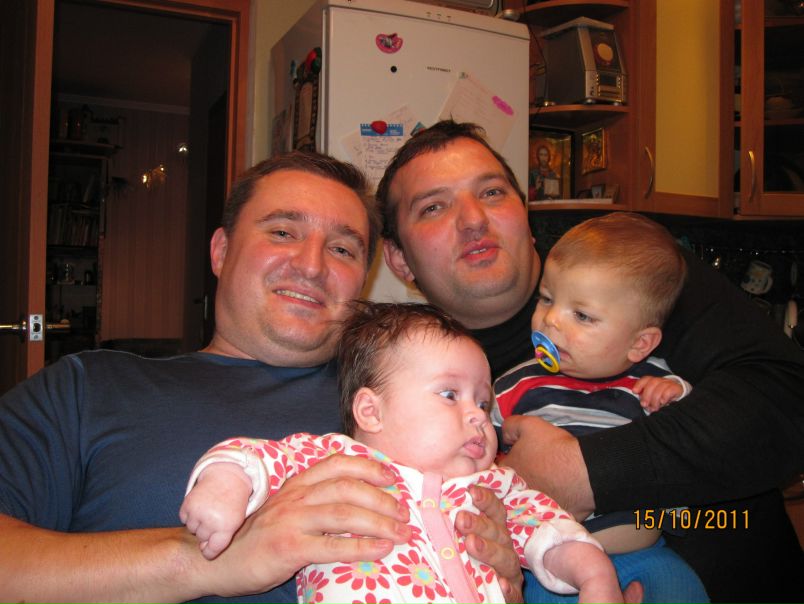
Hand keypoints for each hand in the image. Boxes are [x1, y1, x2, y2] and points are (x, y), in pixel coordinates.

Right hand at [180, 462, 252, 559]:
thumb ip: (220, 538)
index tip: (208, 551)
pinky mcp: (188, 504)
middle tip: (215, 516)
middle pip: (201, 538)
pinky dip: (189, 514)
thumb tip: (201, 549)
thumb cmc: (232, 503)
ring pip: (191, 528)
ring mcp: (198, 512)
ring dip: (197, 522)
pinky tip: (200, 505)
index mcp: (226, 526)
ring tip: (209, 509)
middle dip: (206, 530)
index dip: (209, 552)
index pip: (212, 550)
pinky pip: (184, 518)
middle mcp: (211, 520)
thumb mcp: (235, 521)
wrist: (228, 477)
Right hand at [193, 454, 410, 597]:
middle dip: (381, 499)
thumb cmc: (260, 536)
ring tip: (401, 533)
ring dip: (379, 522)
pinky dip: (361, 547)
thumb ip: (315, 500)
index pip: (337, 463)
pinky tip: (381, 550)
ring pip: (344, 514)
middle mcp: (295, 496)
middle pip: (347, 488)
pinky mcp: (288, 547)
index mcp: (297, 484)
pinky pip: (332, 545)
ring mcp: (291, 521)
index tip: (391, 478)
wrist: (218, 560)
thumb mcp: (287, 509)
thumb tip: (360, 502)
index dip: (368, 467)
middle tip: (403, 513)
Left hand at [455, 484, 523, 603]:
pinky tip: (501, 584)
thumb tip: (433, 499)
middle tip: (460, 519)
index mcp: (495, 532)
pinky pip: (512, 592)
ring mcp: (510, 572)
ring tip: (472, 544)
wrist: (482, 595)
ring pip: (506, 559)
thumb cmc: (469, 561)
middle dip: (480, 524)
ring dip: (490, 551)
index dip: (486, 499)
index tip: (471, 491)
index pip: (495, 511)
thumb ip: (455, 522)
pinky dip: (507, 588)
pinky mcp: (513, 595)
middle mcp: (505, 548)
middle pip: (498, 532)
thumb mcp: (463, 539)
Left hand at [500, 415, 593, 519]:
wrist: (585, 471)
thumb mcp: (529, 425)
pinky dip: (545, 502)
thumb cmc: (554, 448)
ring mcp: (529, 505)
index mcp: (506, 470)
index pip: (497, 466)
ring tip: (544, 481)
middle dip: (515, 478)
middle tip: (533, 470)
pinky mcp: (546, 515)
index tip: (519, 458)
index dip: (507, 460)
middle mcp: (512, 491)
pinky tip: (554, 493)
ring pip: (523, 497)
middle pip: (508, 484)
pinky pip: (541, 509)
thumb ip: (510, 427)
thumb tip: (504, 437)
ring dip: (529, 490)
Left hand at [632, 376, 683, 412]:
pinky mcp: (677, 388)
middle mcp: (662, 381)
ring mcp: (670, 384)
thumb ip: (647, 399)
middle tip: (645, 405)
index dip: (639, 384)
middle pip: (652, 383)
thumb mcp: (654, 400)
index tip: (635, 392)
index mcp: (655, 382)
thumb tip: (642, 403)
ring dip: (655, 399)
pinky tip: (663, 402)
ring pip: (660, 387)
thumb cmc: (665, 400)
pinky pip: (669, 390)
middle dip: (646, 395)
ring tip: (655, 408)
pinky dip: (664, 397)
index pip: (646, 379)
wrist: (683, 399)